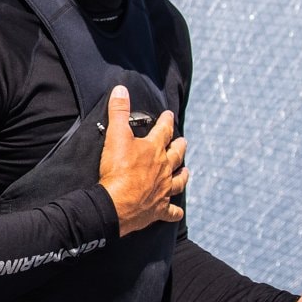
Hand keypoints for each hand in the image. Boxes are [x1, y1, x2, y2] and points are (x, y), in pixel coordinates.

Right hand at [98, 85, 187, 236]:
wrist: (115, 204)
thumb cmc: (117, 170)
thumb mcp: (115, 136)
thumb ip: (119, 112)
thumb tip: (121, 90)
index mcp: (154, 150)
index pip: (164, 130)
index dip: (167, 121)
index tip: (169, 115)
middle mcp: (163, 169)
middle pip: (176, 155)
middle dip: (180, 146)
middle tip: (183, 142)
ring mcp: (162, 190)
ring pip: (179, 181)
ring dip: (183, 175)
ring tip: (186, 171)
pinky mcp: (157, 209)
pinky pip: (170, 212)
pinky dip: (175, 212)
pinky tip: (178, 212)